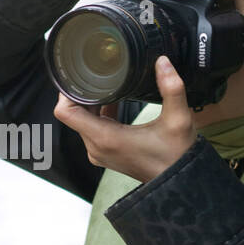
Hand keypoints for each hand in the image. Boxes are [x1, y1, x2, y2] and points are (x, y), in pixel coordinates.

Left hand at [53, 55, 196, 184]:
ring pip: (82, 121)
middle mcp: (96, 147)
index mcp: (106, 138)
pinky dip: (98, 114)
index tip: (77, 75)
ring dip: (90, 103)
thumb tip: (163, 62)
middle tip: (95, 73)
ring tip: (105, 85)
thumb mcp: (178, 119)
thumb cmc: (176, 156)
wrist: (178, 181)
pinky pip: (92, 129)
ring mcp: (99, 152)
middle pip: (73, 114)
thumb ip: (171, 88)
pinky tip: (113, 101)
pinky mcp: (105, 154)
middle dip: (81, 93)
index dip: (66, 92)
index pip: (65, 113)